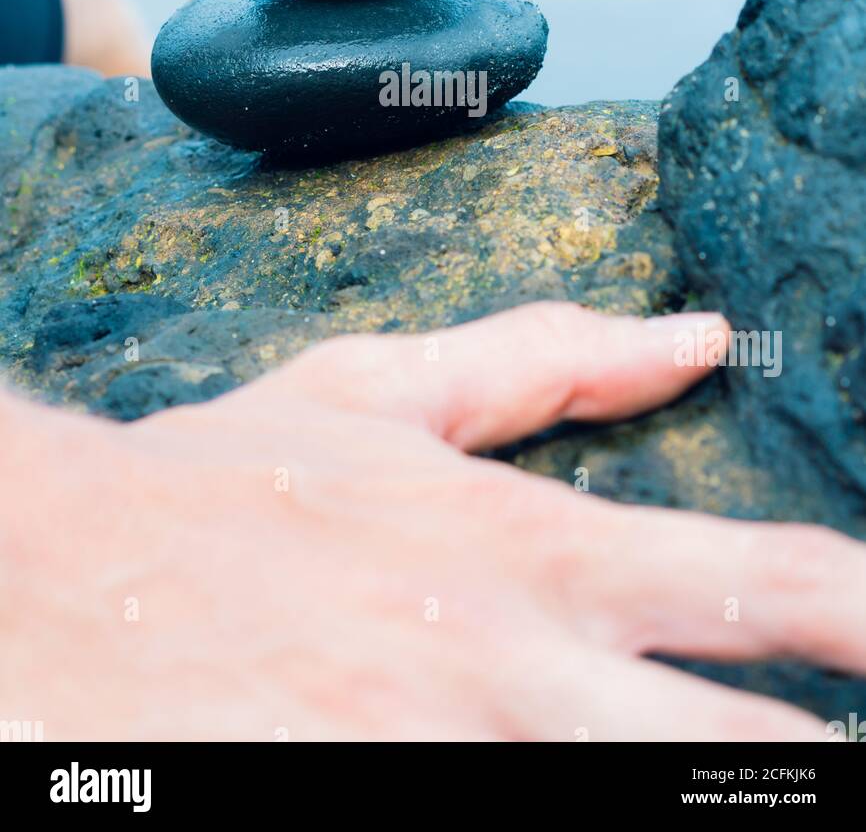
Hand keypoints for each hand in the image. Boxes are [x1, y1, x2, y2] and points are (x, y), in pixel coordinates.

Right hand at [3, 303, 863, 740]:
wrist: (53, 574)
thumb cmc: (226, 486)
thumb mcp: (377, 393)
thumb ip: (547, 358)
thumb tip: (692, 333)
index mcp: (533, 552)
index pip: (762, 582)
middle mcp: (515, 666)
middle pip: (744, 749)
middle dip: (829, 757)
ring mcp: (446, 753)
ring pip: (651, 803)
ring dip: (717, 796)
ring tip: (775, 779)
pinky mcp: (366, 807)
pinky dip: (598, 830)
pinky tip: (581, 788)